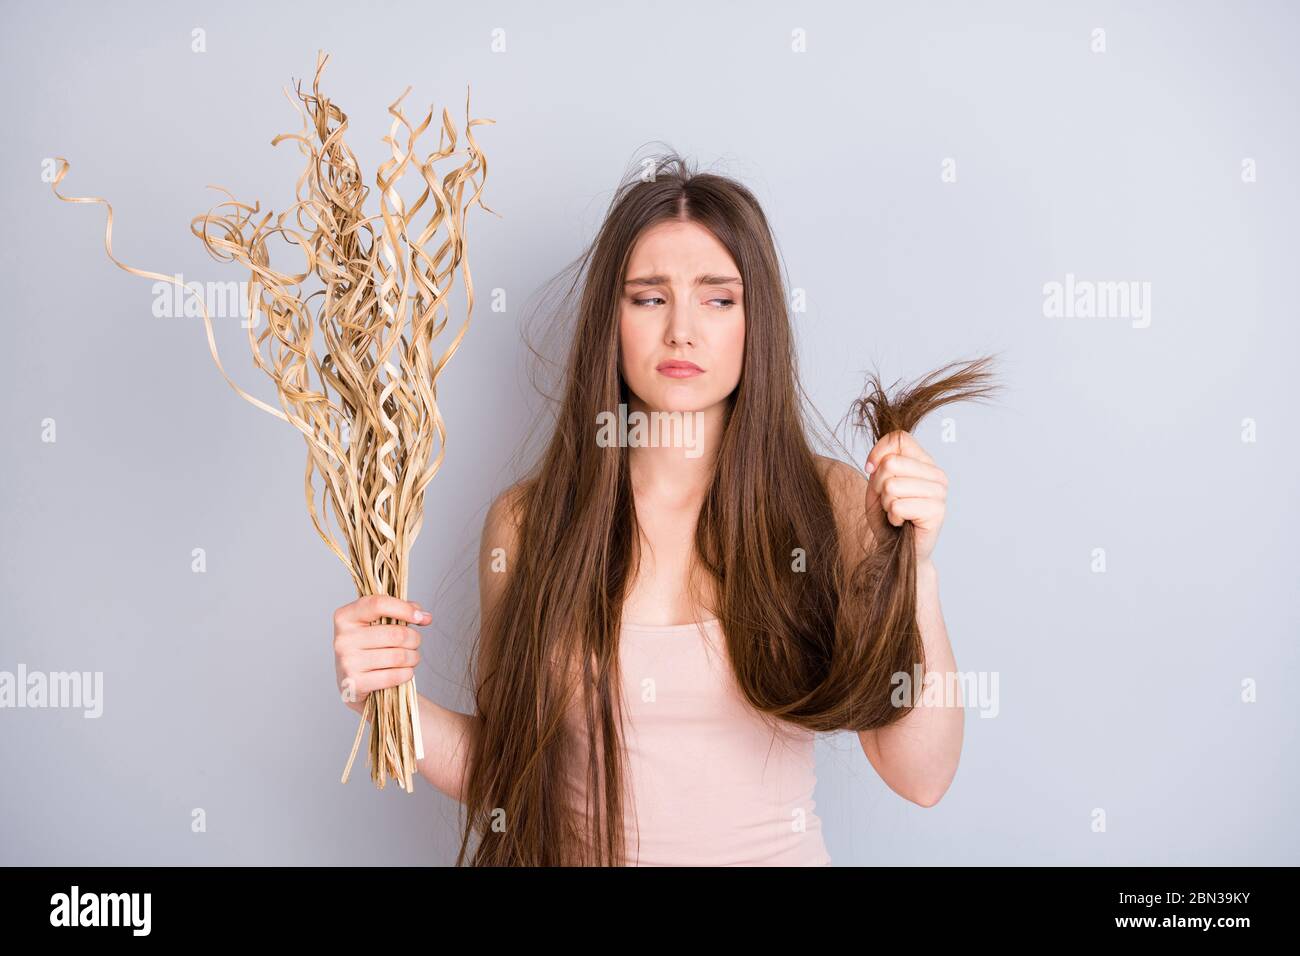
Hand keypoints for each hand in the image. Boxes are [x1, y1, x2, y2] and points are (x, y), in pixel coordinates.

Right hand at [332, 595, 428, 716]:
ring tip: (411, 657)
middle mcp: (343, 638)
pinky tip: (405, 671)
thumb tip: (424, 616)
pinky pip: (392, 676)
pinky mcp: (354, 683)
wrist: (351, 681)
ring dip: (413, 657)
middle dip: (414, 639)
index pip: (378, 604)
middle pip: (395, 634)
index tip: (420, 617)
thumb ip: (400, 612)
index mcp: (345, 617)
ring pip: (397, 656)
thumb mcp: (377, 623)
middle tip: (415, 642)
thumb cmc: (367, 647)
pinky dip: (406, 673)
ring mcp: (347, 662)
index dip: (404, 609)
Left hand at [863, 430, 947, 566]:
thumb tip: (879, 463)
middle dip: (878, 485)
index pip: (899, 437)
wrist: (897, 551)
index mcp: (924, 462)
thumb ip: (879, 467)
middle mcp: (936, 474)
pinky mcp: (937, 511)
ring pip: (892, 486)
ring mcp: (940, 492)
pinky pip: (898, 506)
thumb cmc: (888, 518)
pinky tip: (902, 522)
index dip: (878, 452)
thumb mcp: (877, 486)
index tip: (871, 470)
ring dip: (886, 504)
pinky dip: (893, 517)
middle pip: (891, 463)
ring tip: (895, 513)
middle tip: (887, 500)